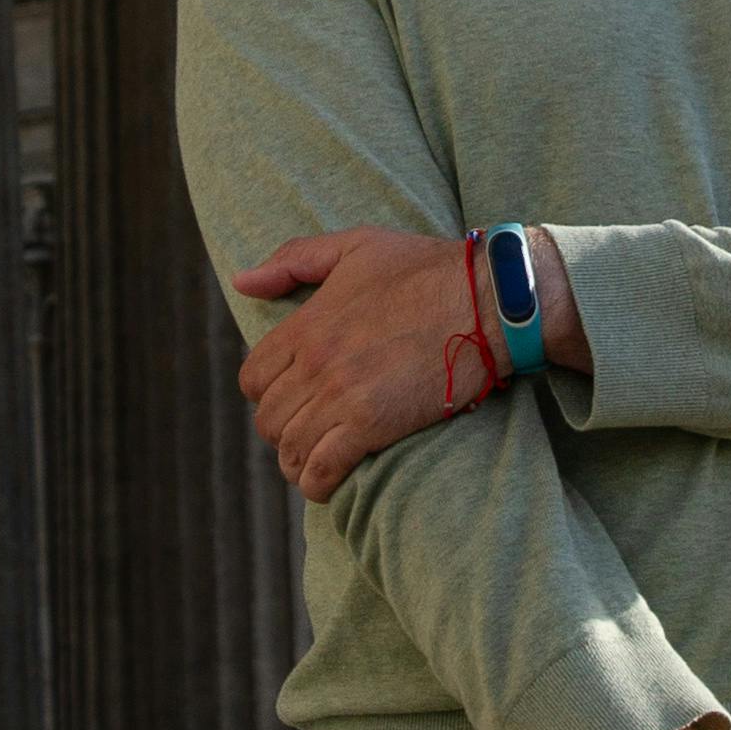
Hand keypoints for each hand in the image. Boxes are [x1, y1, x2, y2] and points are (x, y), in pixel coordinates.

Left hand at [232, 225, 593, 496]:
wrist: (487, 301)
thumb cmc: (425, 269)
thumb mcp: (355, 246)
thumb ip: (294, 260)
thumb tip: (244, 282)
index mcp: (307, 324)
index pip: (254, 377)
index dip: (267, 391)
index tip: (292, 394)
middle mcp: (315, 364)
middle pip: (269, 419)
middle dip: (283, 428)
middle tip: (309, 428)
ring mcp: (341, 397)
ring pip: (290, 449)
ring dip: (298, 459)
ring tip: (315, 458)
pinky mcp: (372, 426)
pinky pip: (322, 470)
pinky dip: (317, 483)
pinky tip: (326, 481)